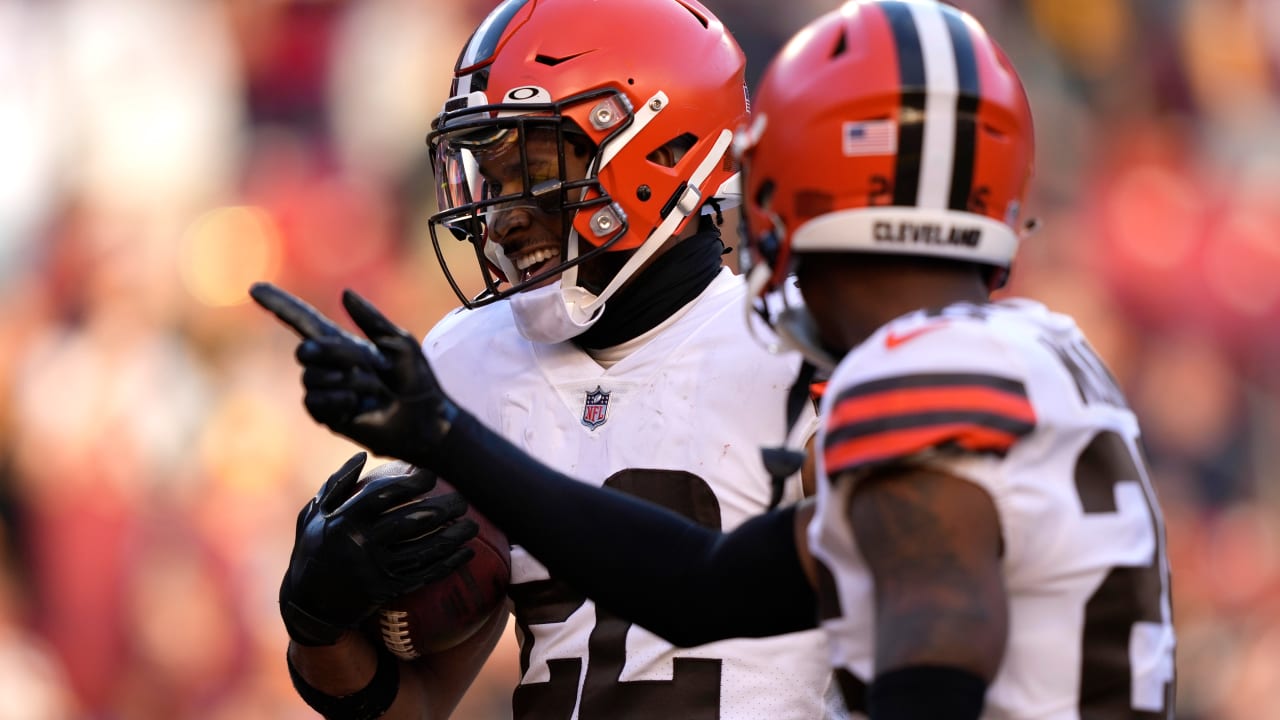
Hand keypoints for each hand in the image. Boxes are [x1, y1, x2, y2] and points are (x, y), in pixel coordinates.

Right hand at [249, 282, 457, 465]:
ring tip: (374, 391)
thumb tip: (345, 293)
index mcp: (344, 345)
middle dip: (336, 356)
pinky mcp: (327, 415)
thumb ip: (371, 319)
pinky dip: (337, 399)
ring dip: (347, 381)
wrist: (425, 421)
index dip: (280, 305)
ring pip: (311, 377)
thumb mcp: (399, 343)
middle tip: (371, 368)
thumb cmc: (417, 381)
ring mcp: (326, 391)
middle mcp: (329, 366)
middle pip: (306, 350)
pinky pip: (313, 401)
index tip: (255, 288)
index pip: (304, 321)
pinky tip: (357, 404)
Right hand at [280, 452, 478, 645]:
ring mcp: (372, 570)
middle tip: (463, 500)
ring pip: (421, 550)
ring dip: (452, 538)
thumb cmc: (312, 552)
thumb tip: (362, 456)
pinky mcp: (384, 591)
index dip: (410, 483)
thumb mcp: (313, 516)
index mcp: (341, 521)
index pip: (382, 495)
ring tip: (473, 526)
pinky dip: (447, 565)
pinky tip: (466, 554)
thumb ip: (337, 485)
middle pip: (410, 521)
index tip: (432, 475)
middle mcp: (358, 544)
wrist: (307, 607)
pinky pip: (421, 576)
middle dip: (442, 508)